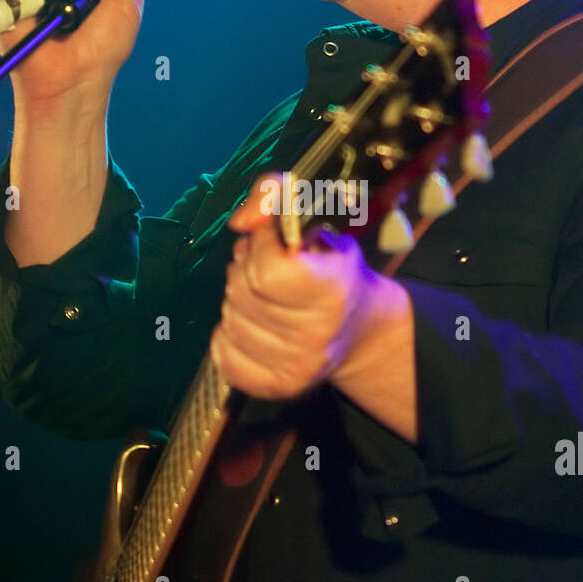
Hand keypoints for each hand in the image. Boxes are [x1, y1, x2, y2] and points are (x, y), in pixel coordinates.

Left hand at [208, 179, 379, 401]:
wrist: (360, 330)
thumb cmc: (335, 270)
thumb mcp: (317, 218)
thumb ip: (275, 195)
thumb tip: (241, 219)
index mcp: (333, 293)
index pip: (266, 270)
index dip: (260, 247)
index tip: (275, 242)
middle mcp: (316, 336)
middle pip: (242, 293)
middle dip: (245, 270)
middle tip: (268, 267)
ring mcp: (296, 367)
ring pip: (229, 320)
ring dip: (237, 301)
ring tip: (264, 296)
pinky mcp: (275, 387)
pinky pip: (222, 353)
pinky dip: (229, 334)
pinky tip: (253, 324)